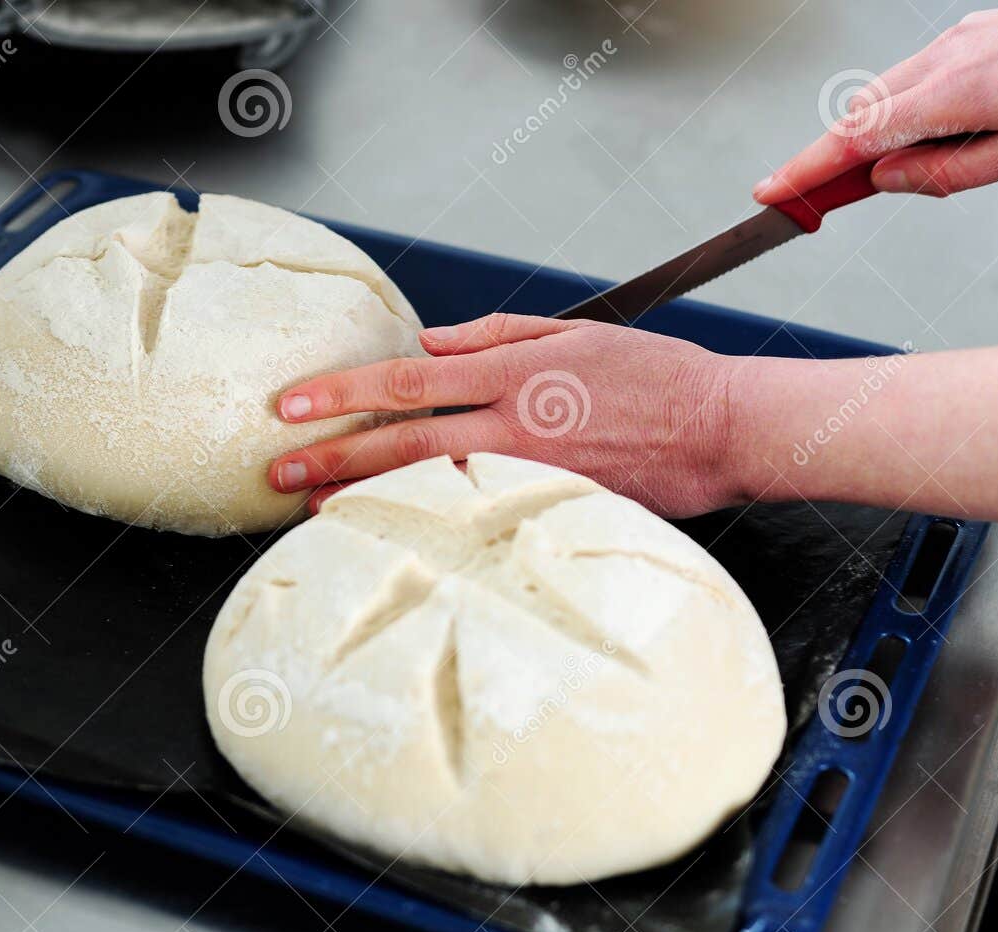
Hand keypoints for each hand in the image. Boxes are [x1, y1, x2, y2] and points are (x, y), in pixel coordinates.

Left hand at [268, 314, 739, 518]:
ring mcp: (532, 473)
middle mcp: (515, 422)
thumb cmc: (654, 375)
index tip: (292, 405)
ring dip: (368, 498)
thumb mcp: (574, 332)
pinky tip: (396, 533)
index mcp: (515, 370)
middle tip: (277, 471)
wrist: (720, 428)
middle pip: (404, 442)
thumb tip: (427, 343)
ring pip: (432, 487)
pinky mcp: (554, 509)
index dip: (344, 393)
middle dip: (333, 457)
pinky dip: (430, 524)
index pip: (408, 380)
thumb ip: (494, 336)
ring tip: (315, 508)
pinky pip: (478, 517)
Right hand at [754, 0, 997, 200]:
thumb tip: (892, 181)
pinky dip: (908, 113)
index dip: (805, 170)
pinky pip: (919, 78)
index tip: (770, 194)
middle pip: (860, 115)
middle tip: (825, 205)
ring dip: (877, 138)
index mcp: (955, 91)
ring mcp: (959, 39)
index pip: (854, 138)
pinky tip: (944, 136)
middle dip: (836, 161)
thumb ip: (949, 173)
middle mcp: (946, 56)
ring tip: (914, 174)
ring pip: (888, 95)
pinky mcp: (976, 33)